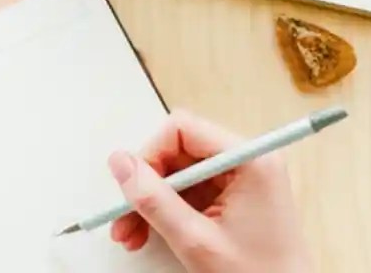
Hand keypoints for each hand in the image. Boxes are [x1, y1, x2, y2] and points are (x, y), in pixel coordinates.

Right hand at [107, 112, 311, 272]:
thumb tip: (121, 163)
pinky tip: (148, 232)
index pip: (184, 129)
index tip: (131, 185)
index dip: (150, 154)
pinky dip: (167, 211)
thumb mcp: (196, 240)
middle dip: (147, 184)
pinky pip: (190, 192)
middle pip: (179, 151)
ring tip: (130, 233)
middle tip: (123, 215)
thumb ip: (154, 200)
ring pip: (179, 173)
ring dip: (151, 201)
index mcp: (250, 160)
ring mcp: (241, 179)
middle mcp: (247, 161)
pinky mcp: (234, 197)